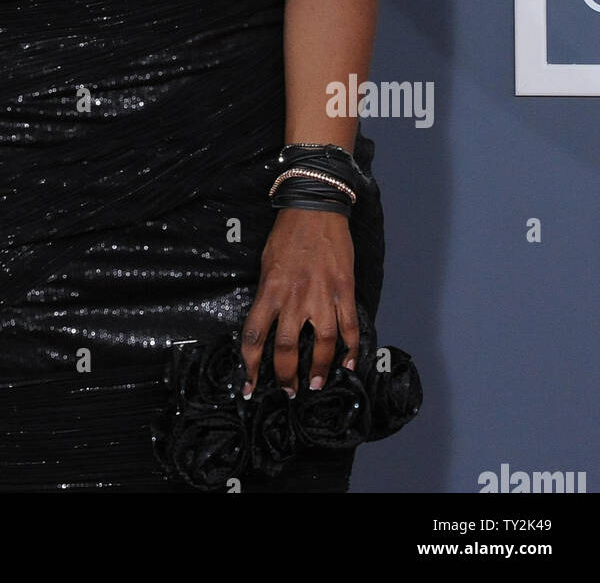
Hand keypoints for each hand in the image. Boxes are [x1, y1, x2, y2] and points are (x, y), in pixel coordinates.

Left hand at [240, 207, 357, 397]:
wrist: (315, 208)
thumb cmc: (287, 235)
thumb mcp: (267, 264)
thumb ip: (268, 295)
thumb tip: (268, 322)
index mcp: (270, 291)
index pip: (254, 337)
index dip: (250, 367)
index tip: (248, 386)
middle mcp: (294, 298)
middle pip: (287, 348)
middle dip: (287, 376)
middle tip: (289, 392)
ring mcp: (322, 295)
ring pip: (322, 344)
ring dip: (321, 370)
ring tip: (318, 385)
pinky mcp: (344, 290)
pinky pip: (349, 327)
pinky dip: (351, 349)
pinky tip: (348, 364)